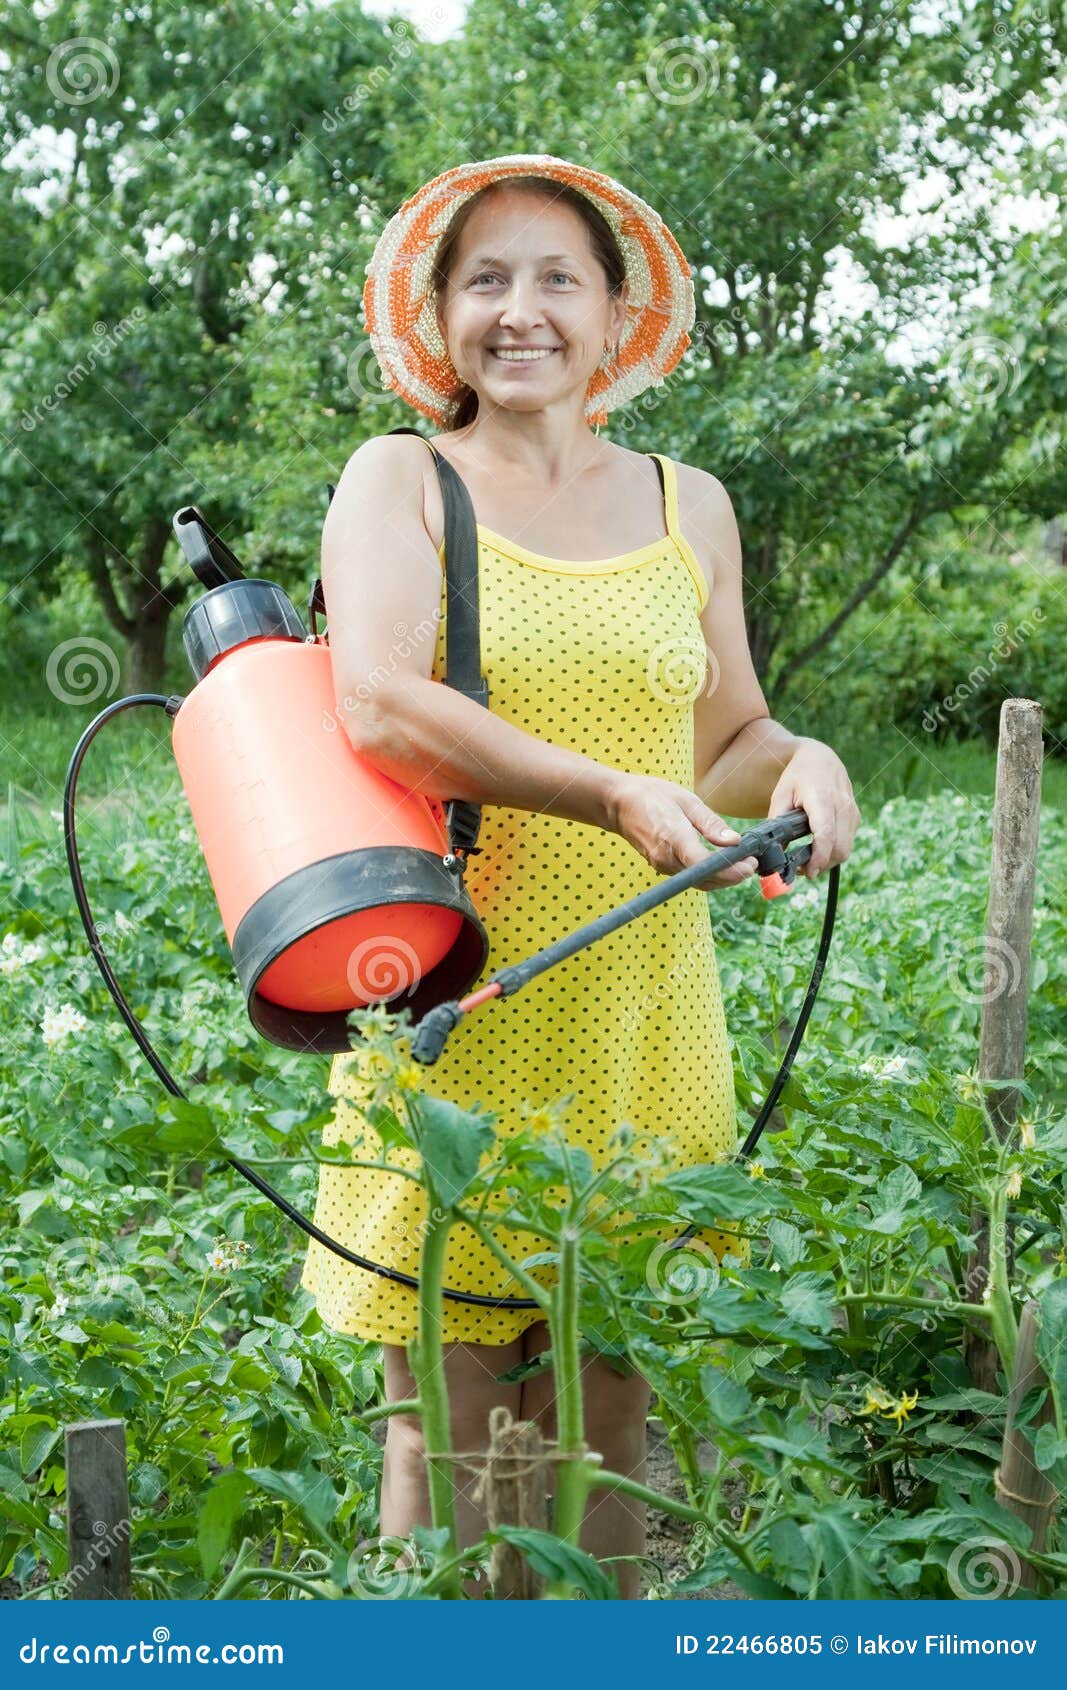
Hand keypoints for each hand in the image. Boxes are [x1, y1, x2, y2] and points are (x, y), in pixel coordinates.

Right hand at [606, 771, 760, 888]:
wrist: (618, 803)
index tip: (749, 864)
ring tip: (741, 864)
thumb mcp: (686, 801)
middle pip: (706, 879)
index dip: (730, 870)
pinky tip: (721, 864)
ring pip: (699, 882)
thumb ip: (711, 824)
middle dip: (733, 876)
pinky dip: (709, 875)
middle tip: (752, 863)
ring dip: (723, 878)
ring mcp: (661, 865)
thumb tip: (734, 841)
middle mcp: (666, 857)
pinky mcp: (661, 867)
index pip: (704, 865)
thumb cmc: (652, 796)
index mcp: (673, 837)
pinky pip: (690, 878)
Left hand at [767, 740, 861, 879]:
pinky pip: (848, 843)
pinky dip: (834, 852)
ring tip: (808, 862)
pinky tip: (819, 850)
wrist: (820, 759)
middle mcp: (842, 805)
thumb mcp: (780, 796)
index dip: (819, 857)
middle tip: (802, 870)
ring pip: (846, 849)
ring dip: (828, 861)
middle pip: (840, 847)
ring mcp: (852, 811)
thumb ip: (777, 823)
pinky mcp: (856, 817)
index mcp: (821, 797)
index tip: (808, 872)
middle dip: (822, 865)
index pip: (826, 833)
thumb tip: (777, 853)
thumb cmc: (797, 777)